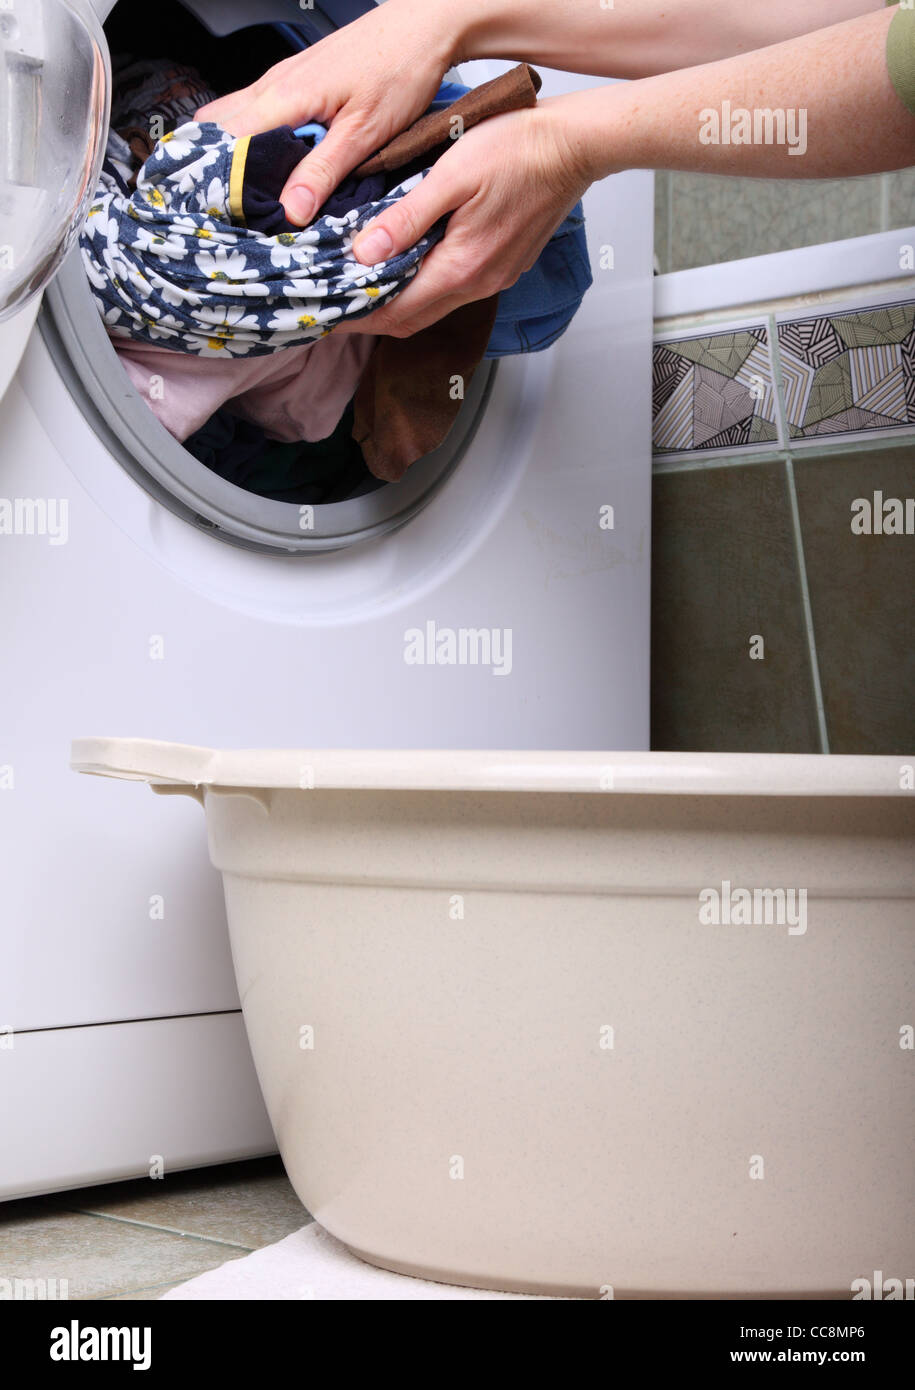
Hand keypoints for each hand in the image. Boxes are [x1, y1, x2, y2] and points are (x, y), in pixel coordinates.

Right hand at [196, 0, 458, 226]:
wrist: (422, 27)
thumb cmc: (400, 70)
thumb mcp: (364, 133)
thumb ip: (324, 171)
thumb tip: (292, 209)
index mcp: (285, 97)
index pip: (227, 141)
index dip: (219, 178)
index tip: (224, 212)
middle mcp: (275, 83)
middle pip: (221, 128)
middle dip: (220, 168)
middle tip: (232, 209)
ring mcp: (284, 78)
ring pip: (237, 117)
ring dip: (237, 154)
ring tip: (248, 194)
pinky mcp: (299, 80)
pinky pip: (260, 110)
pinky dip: (257, 138)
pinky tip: (275, 164)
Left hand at [343, 96, 598, 337]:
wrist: (574, 145)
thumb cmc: (517, 149)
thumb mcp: (450, 175)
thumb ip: (405, 219)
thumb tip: (363, 253)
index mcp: (461, 267)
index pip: (395, 313)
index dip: (356, 318)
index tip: (325, 314)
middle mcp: (479, 283)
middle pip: (412, 319)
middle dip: (371, 317)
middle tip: (335, 303)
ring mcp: (494, 277)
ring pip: (433, 306)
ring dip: (398, 302)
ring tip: (363, 283)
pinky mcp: (503, 264)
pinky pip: (454, 289)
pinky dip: (423, 286)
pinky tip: (408, 263)